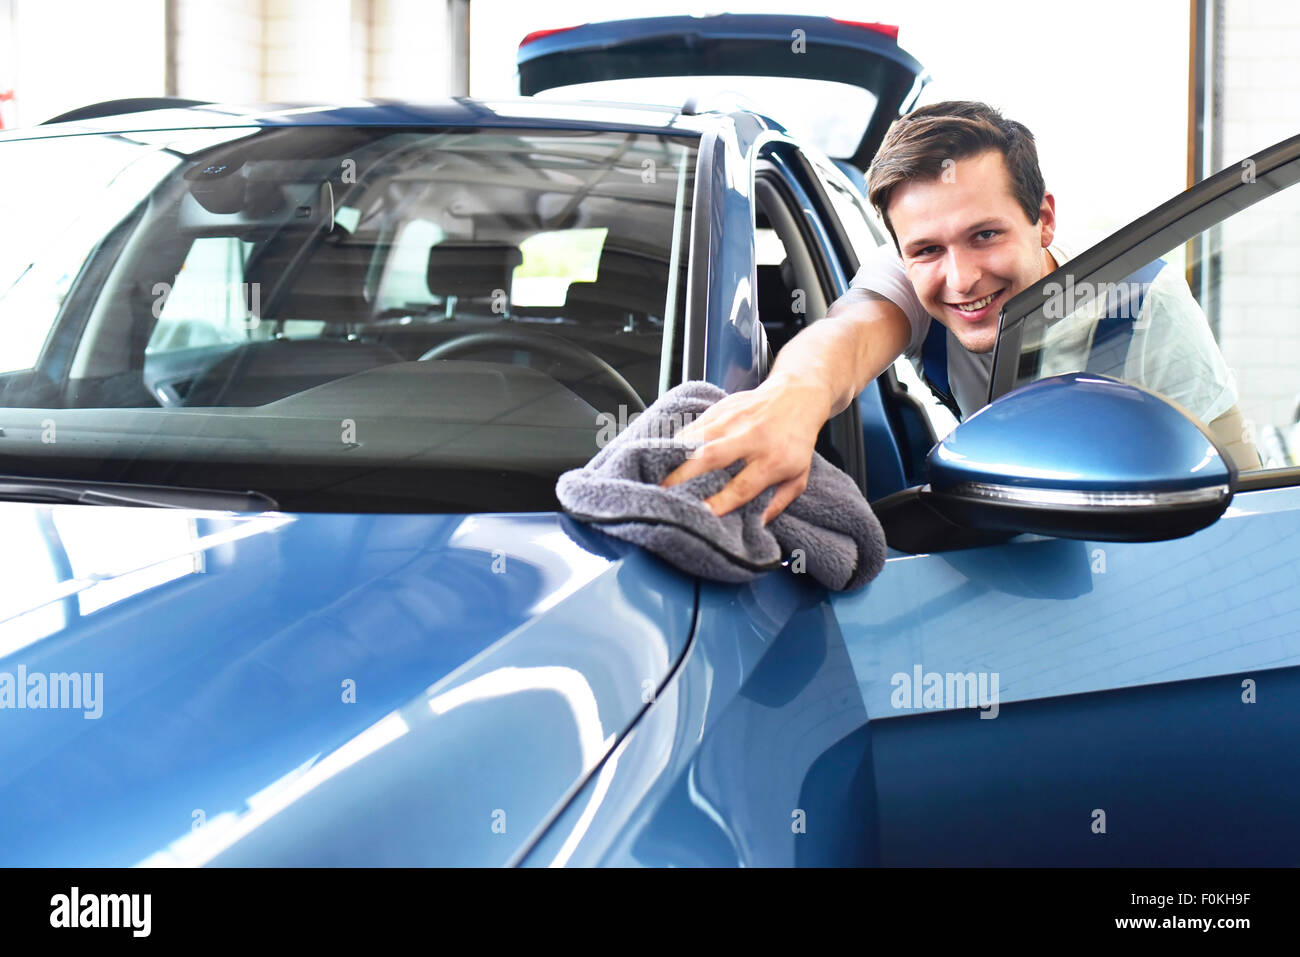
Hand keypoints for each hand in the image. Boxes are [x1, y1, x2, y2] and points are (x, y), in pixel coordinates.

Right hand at [659, 374, 831, 523]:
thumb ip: (777, 503)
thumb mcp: (798, 477)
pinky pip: (694, 427)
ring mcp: (734, 421)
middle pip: (712, 457)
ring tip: (658, 476)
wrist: (797, 397)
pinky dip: (678, 442)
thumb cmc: (795, 442)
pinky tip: (667, 455)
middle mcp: (751, 438)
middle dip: (685, 477)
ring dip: (675, 459)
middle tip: (665, 494)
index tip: (702, 513)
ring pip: (698, 439)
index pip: (743, 485)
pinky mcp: (721, 409)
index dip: (721, 501)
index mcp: (773, 459)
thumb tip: (755, 525)